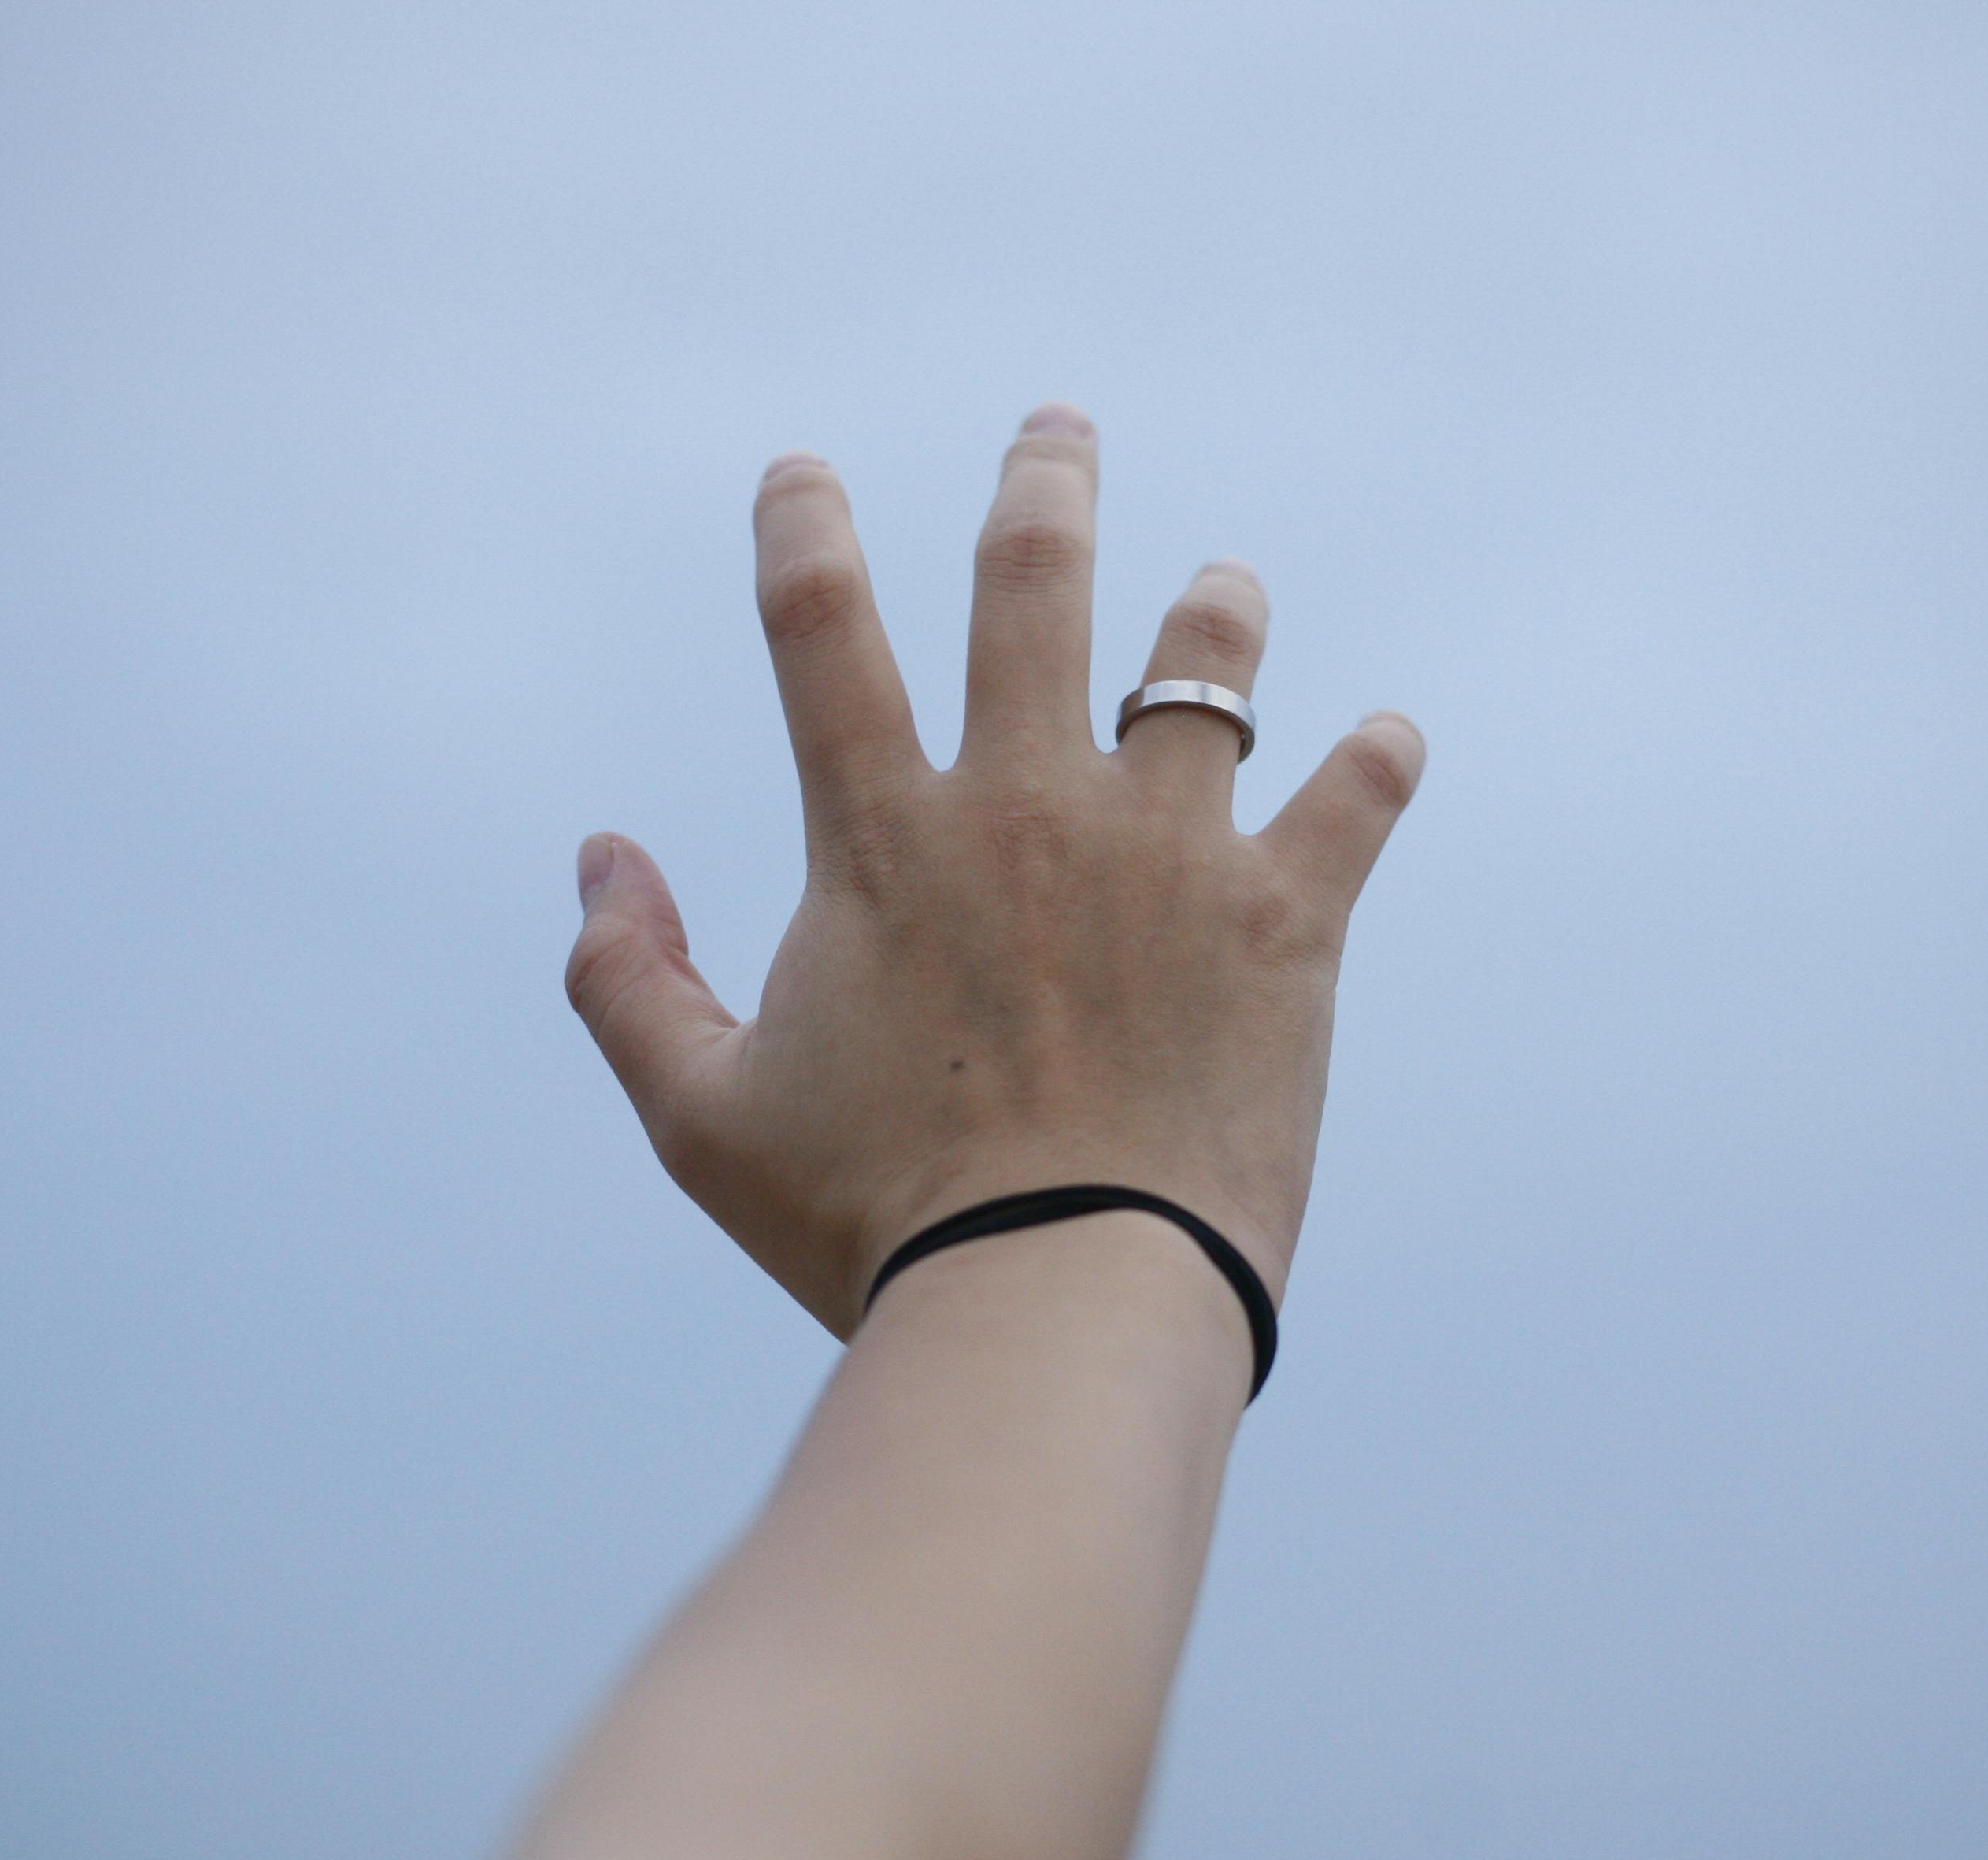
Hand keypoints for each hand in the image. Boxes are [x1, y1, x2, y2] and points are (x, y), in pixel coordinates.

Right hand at [563, 403, 1424, 1339]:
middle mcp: (1028, 806)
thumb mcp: (701, 1117)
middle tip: (1059, 431)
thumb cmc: (870, 1224)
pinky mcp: (1289, 920)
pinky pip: (1354, 799)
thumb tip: (598, 857)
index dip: (803, 530)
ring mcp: (1169, 853)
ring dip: (1215, 610)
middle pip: (1032, 589)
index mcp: (882, 837)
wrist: (1060, 1298)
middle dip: (1043, 487)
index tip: (802, 470)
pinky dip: (1377, 763)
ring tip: (1224, 584)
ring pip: (1206, 669)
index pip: (822, 629)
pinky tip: (1389, 743)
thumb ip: (627, 978)